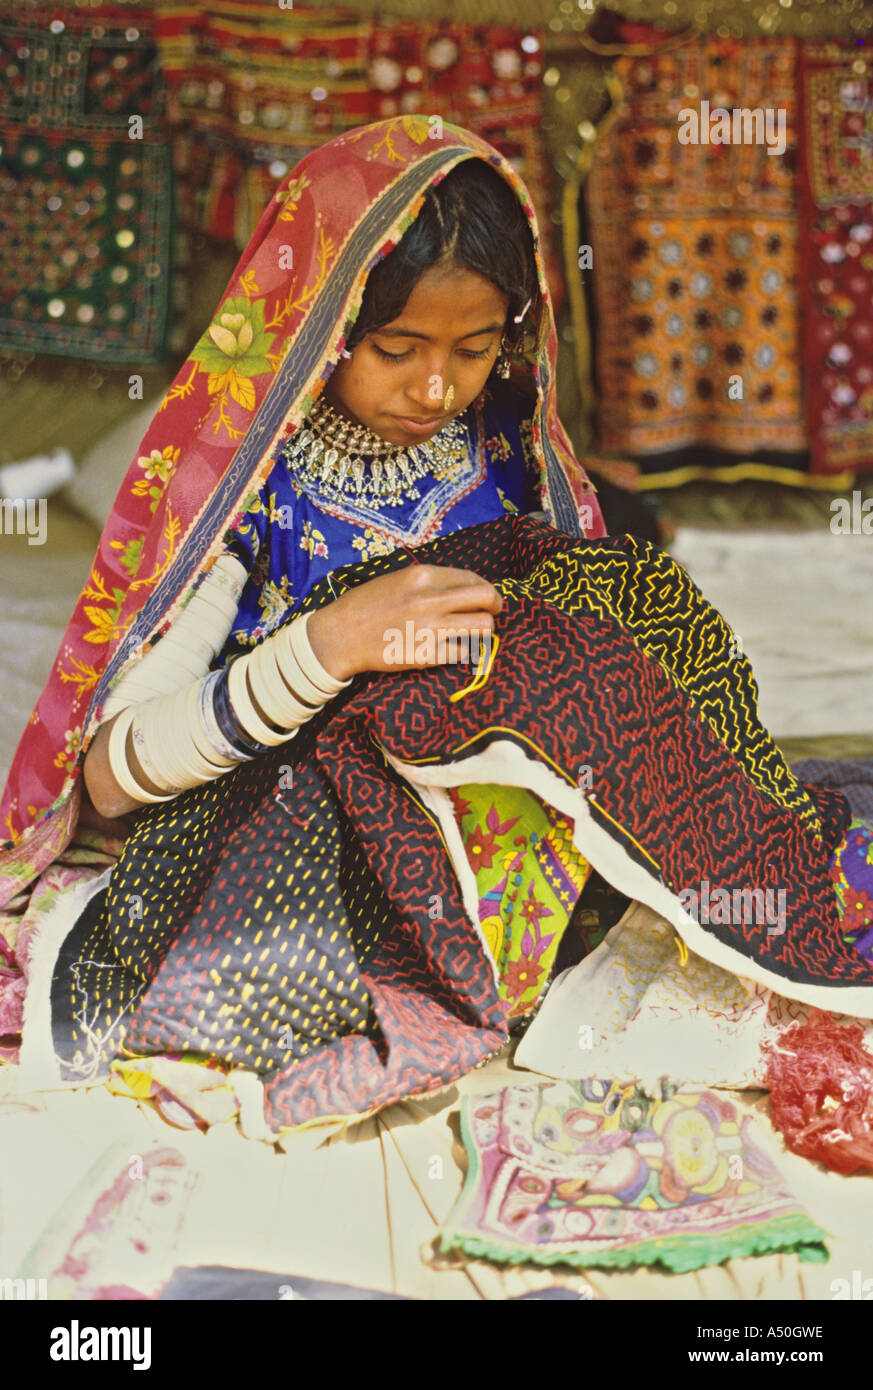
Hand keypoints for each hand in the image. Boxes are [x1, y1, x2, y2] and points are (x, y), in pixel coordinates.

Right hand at [307, 563, 502, 679]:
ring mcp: (431, 629)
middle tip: (491, 613)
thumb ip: (431, 582)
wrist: (340, 636)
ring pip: (484, 627)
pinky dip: (461, 651)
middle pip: (487, 598)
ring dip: (483, 630)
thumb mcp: (399, 580)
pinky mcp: (427, 656)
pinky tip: (450, 649)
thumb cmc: (367, 605)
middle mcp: (431, 600)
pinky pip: (462, 652)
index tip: (484, 598)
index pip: (473, 578)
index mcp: (423, 576)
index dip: (485, 589)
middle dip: (495, 606)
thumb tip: (465, 588)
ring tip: (474, 634)